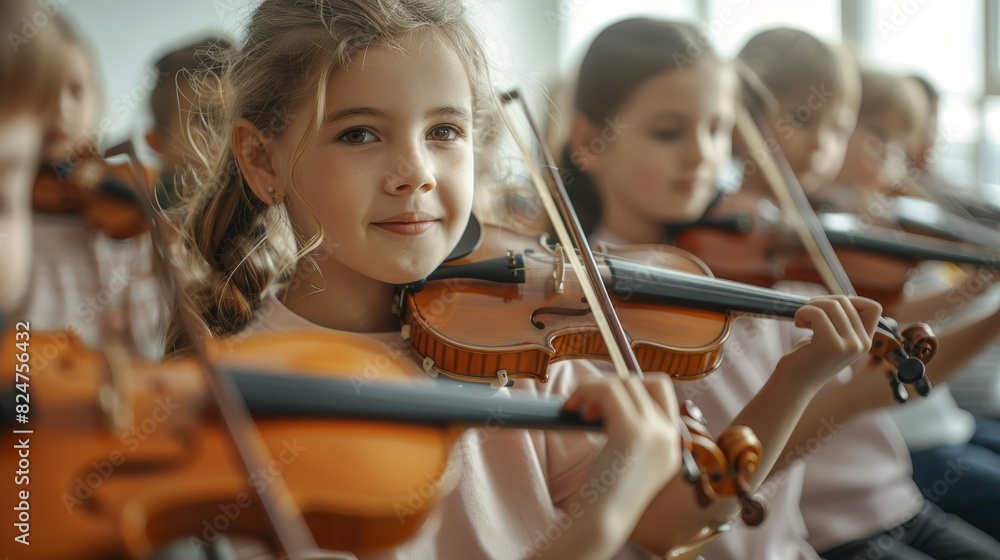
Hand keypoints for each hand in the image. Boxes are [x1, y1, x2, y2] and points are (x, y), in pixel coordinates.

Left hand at [554, 375, 680, 555]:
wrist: (601, 526)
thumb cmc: (603, 500)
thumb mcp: (626, 465)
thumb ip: (628, 436)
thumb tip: (603, 403)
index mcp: (671, 447)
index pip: (663, 395)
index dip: (634, 389)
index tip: (605, 406)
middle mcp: (669, 437)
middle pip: (648, 382)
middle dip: (618, 385)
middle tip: (593, 409)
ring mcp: (655, 433)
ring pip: (625, 383)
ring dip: (595, 388)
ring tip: (577, 410)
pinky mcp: (631, 431)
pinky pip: (608, 390)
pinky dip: (585, 391)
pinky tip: (571, 408)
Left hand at [782, 295, 881, 388]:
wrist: (793, 384)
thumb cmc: (807, 357)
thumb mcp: (831, 337)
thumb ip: (842, 321)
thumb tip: (840, 299)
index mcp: (865, 341)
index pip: (873, 307)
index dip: (849, 300)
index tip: (828, 310)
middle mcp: (861, 344)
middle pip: (846, 302)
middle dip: (821, 302)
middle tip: (807, 315)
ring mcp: (849, 345)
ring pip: (832, 305)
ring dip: (810, 307)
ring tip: (802, 320)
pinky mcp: (832, 346)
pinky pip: (817, 313)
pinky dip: (803, 313)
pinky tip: (798, 324)